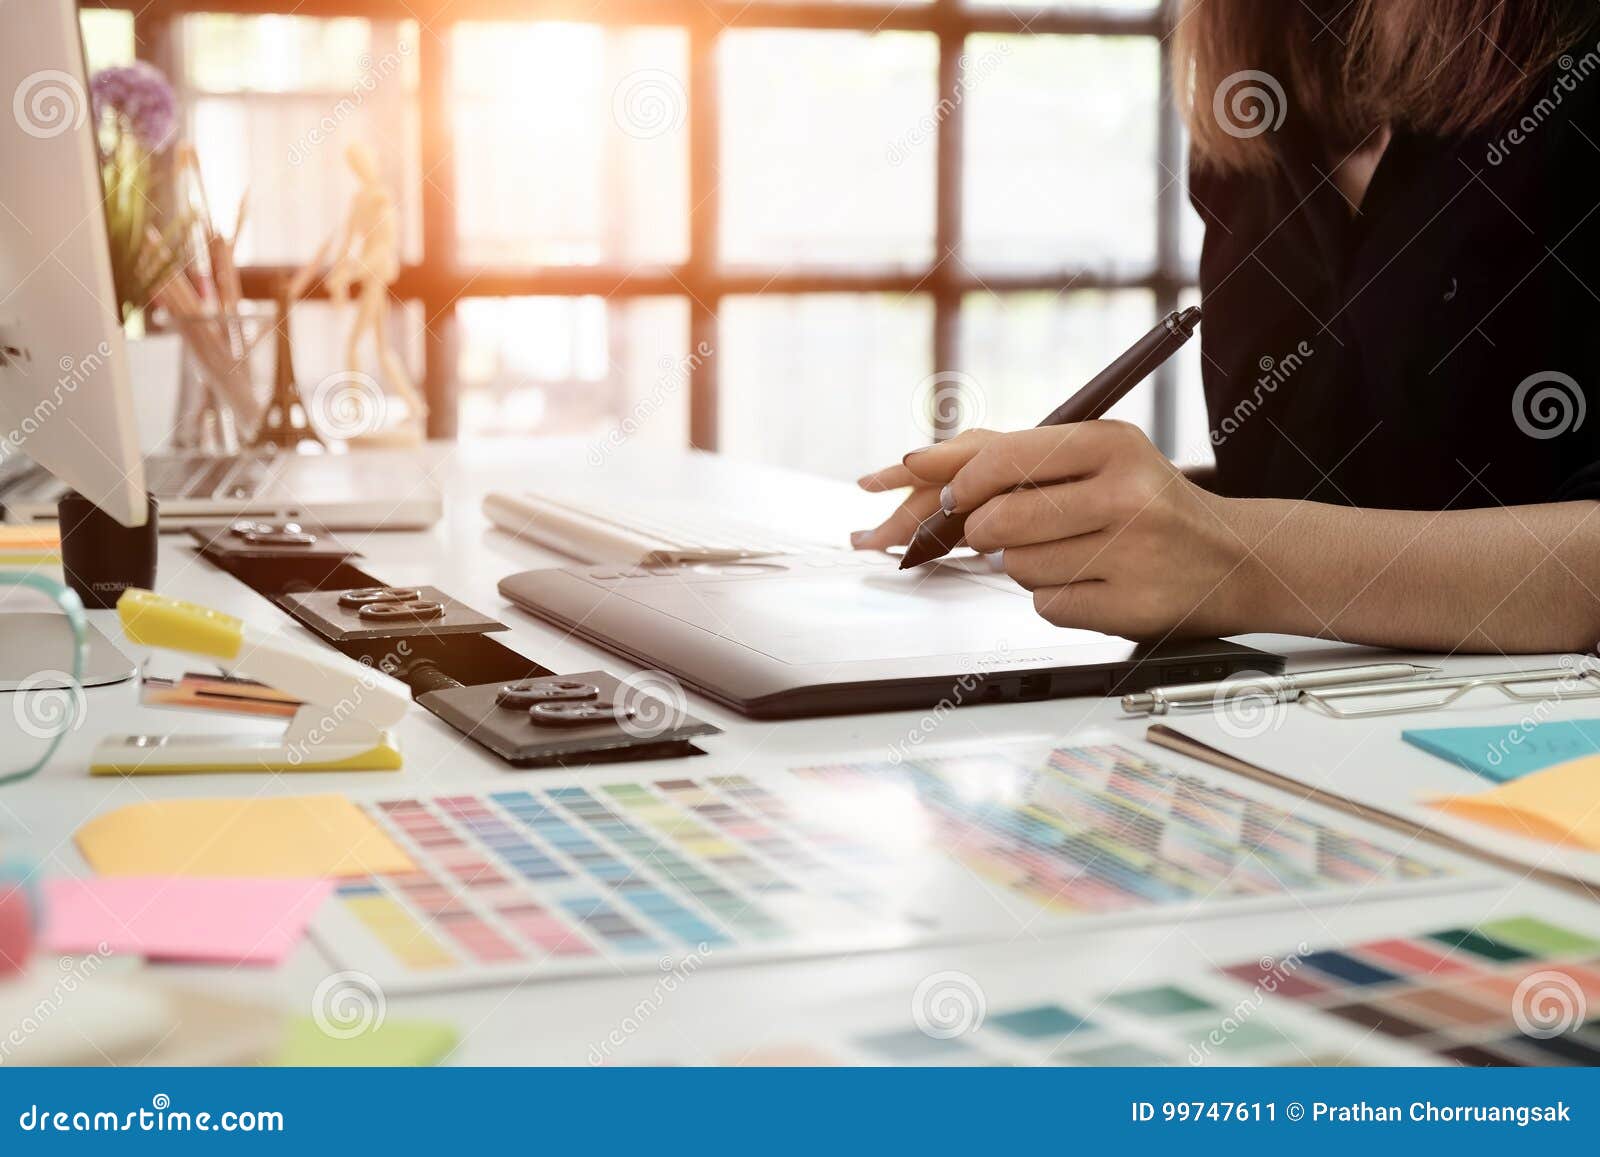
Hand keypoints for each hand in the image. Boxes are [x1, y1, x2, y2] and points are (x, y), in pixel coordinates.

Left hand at [864, 422, 1264, 639]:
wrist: (1234, 557)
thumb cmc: (1151, 504)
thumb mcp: (1098, 458)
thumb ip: (1014, 456)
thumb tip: (919, 465)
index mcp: (1111, 444)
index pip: (1005, 457)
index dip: (959, 482)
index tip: (945, 494)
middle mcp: (1126, 493)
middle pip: (999, 520)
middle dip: (986, 531)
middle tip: (1003, 530)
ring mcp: (1131, 553)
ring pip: (1016, 566)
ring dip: (1024, 565)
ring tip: (1073, 551)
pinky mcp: (1129, 606)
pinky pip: (1047, 604)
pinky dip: (1056, 597)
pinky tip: (1094, 580)